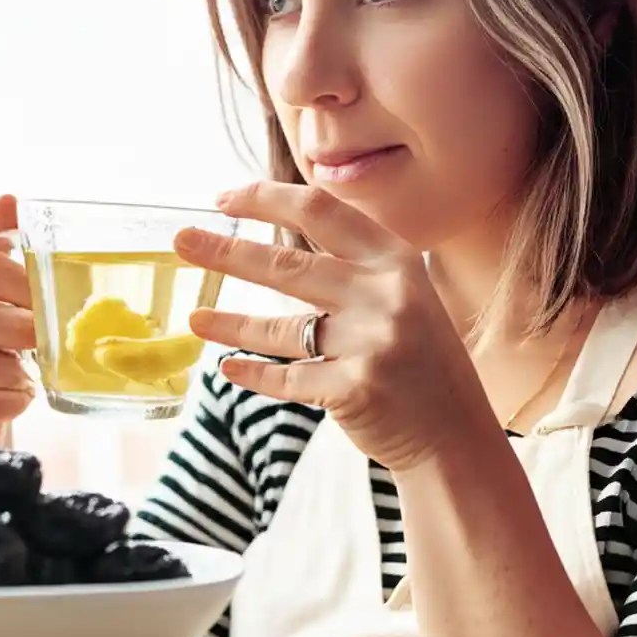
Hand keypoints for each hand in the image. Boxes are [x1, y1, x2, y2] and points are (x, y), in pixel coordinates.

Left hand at [176, 182, 489, 470]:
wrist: (455, 437)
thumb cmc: (420, 364)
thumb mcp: (402, 298)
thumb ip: (353, 268)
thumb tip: (275, 238)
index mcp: (395, 261)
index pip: (320, 211)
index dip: (266, 199)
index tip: (223, 199)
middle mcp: (386, 295)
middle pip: (287, 265)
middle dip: (225, 251)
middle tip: (181, 240)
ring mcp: (372, 343)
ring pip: (280, 328)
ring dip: (229, 324)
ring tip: (194, 319)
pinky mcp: (354, 389)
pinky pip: (287, 378)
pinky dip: (254, 374)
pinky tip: (228, 368)